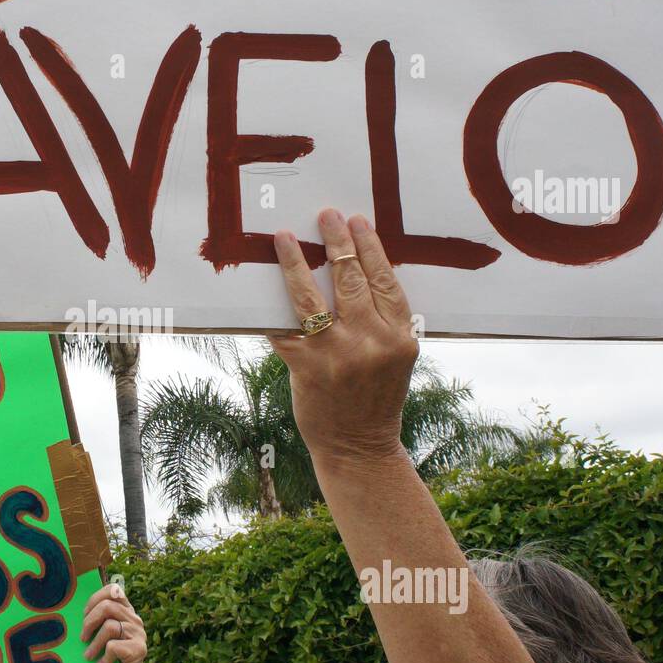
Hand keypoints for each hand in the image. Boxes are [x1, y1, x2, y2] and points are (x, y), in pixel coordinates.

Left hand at [81, 581, 145, 662]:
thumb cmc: (111, 658)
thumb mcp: (104, 636)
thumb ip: (97, 620)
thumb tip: (76, 612)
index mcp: (126, 611)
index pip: (112, 590)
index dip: (95, 599)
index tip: (84, 615)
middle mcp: (134, 619)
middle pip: (108, 607)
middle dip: (89, 622)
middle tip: (82, 638)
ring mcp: (138, 634)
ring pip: (109, 627)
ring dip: (94, 643)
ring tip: (88, 656)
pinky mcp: (139, 650)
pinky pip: (114, 647)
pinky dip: (103, 658)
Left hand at [270, 209, 417, 471]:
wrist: (359, 448)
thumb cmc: (376, 399)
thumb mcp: (395, 359)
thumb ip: (384, 323)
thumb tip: (359, 273)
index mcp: (401, 337)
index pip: (386, 281)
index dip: (371, 248)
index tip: (359, 222)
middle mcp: (373, 342)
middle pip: (352, 279)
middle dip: (338, 242)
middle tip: (327, 214)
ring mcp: (338, 354)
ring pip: (313, 296)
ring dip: (297, 261)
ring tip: (286, 236)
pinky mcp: (307, 367)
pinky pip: (285, 327)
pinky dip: (273, 306)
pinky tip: (261, 282)